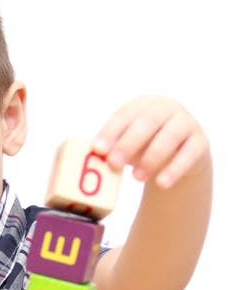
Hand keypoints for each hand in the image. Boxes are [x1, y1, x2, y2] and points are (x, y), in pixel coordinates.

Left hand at [93, 95, 209, 189]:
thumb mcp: (128, 144)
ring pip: (170, 136)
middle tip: (113, 163)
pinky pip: (188, 154)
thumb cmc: (145, 146)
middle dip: (128, 142)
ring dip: (151, 157)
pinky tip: (161, 183)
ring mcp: (186, 123)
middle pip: (148, 121)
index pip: (125, 114)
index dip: (111, 131)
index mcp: (143, 105)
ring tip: (136, 178)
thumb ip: (112, 148)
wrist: (180, 156)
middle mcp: (167, 109)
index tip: (97, 149)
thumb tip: (90, 158)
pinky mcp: (200, 142)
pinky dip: (174, 169)